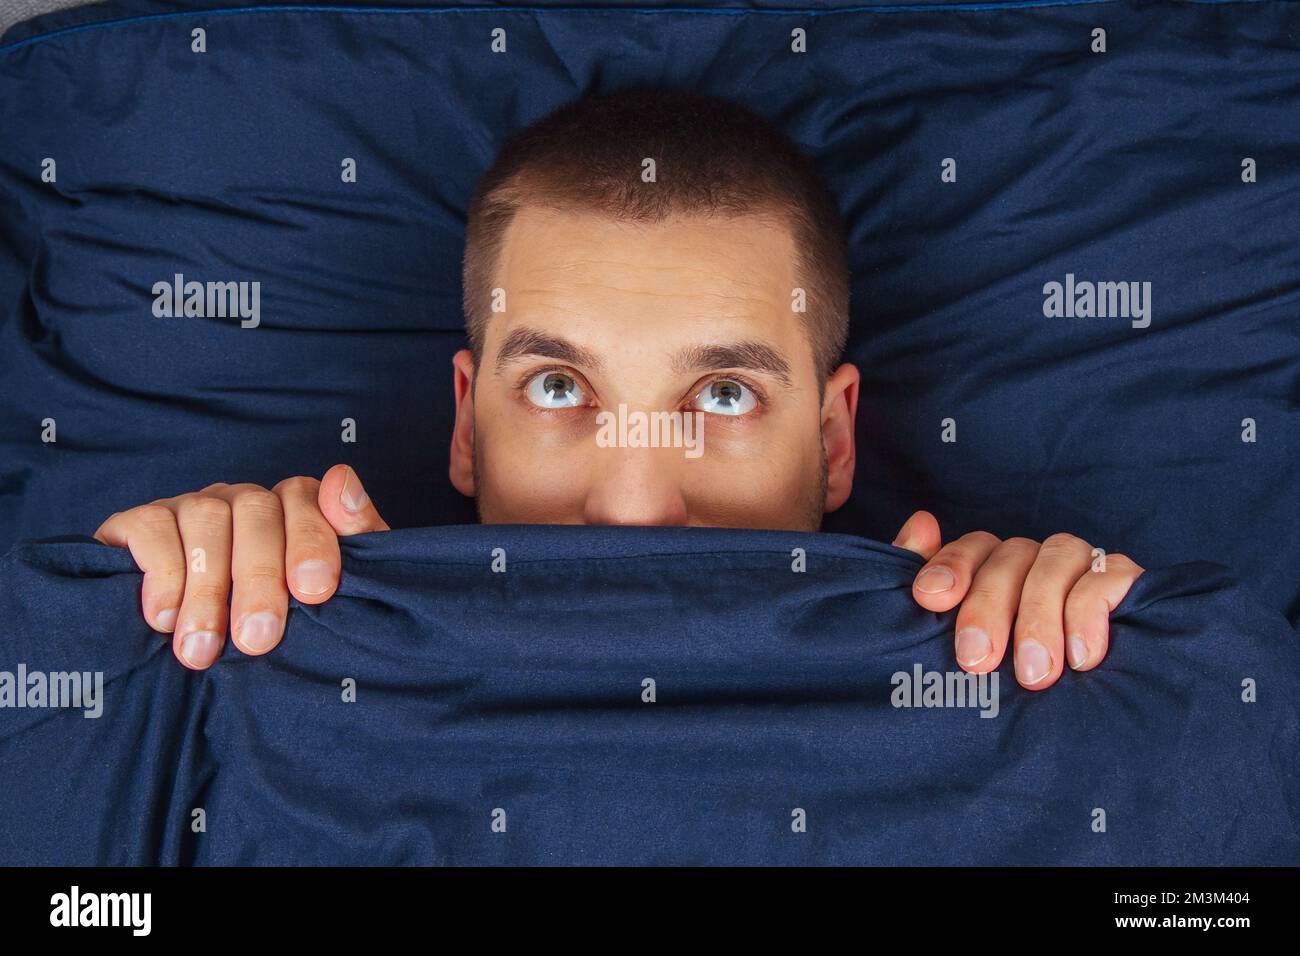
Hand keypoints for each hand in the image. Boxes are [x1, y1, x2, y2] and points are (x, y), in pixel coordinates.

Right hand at [94, 464, 388, 668]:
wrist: (195, 660)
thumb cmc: (280, 623)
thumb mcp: (327, 590)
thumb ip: (354, 534)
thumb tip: (343, 478)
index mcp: (290, 508)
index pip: (304, 498)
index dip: (311, 540)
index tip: (314, 591)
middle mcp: (241, 500)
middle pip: (256, 511)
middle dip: (260, 578)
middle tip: (258, 639)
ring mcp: (190, 506)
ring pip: (206, 517)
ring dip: (207, 589)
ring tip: (203, 648)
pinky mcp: (139, 522)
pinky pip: (151, 526)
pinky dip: (161, 573)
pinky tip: (165, 618)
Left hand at [892, 511, 1143, 689]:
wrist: (1090, 721)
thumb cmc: (1009, 676)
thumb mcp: (961, 642)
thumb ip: (934, 586)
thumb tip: (921, 522)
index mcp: (994, 566)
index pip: (971, 548)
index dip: (950, 567)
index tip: (929, 599)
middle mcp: (1035, 558)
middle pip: (1009, 557)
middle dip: (987, 607)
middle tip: (976, 660)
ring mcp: (1081, 564)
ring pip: (1056, 560)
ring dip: (1039, 616)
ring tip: (1032, 674)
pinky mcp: (1124, 579)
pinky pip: (1109, 575)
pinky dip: (1090, 613)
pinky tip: (1081, 658)